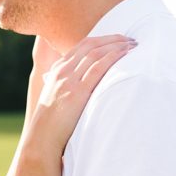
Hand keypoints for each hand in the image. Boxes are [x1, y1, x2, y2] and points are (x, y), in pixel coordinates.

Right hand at [26, 34, 135, 154]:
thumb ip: (67, 85)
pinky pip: (98, 68)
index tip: (117, 39)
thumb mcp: (55, 96)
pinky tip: (125, 54)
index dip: (102, 39)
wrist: (42, 137)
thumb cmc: (52, 122)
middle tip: (130, 39)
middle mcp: (62, 71)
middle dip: (112, 38)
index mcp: (56, 70)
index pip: (82, 46)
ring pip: (95, 53)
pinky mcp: (77, 92)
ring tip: (133, 45)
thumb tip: (86, 83)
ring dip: (116, 46)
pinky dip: (113, 57)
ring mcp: (69, 80)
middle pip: (90, 45)